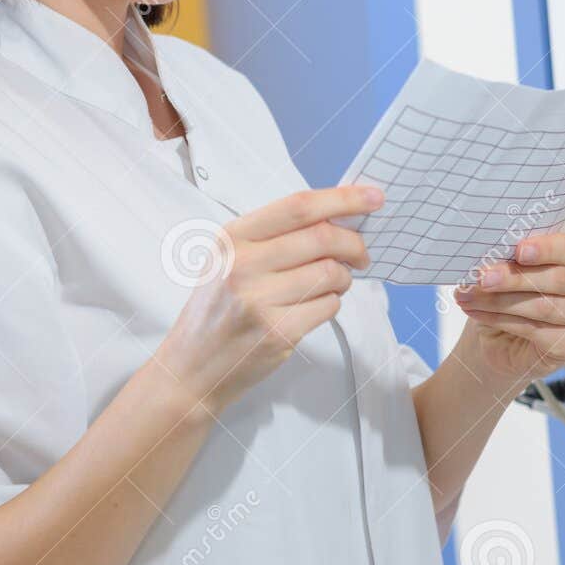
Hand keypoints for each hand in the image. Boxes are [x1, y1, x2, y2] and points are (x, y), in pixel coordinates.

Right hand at [154, 185, 379, 414]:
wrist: (191, 367)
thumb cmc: (217, 309)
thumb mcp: (229, 259)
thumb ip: (275, 236)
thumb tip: (339, 215)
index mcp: (233, 237)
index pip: (298, 207)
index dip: (343, 198)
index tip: (374, 197)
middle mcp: (242, 264)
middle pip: (322, 238)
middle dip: (354, 244)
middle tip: (361, 254)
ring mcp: (259, 300)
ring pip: (331, 273)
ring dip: (344, 278)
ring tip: (332, 283)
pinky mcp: (278, 332)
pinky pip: (328, 306)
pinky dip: (333, 303)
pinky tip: (316, 306)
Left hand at [451, 233, 564, 387]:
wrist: (501, 337)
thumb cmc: (512, 295)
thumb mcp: (508, 269)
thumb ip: (508, 259)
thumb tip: (487, 254)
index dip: (546, 249)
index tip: (520, 250)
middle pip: (557, 279)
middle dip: (515, 277)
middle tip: (483, 277)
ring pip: (543, 306)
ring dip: (500, 301)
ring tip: (470, 296)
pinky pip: (535, 330)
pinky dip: (501, 320)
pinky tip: (480, 313)